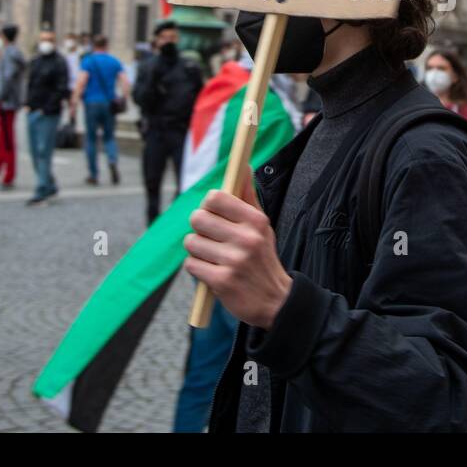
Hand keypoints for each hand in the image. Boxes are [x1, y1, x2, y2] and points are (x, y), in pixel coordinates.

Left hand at [184, 189, 291, 329]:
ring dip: (197, 251)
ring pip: (191, 243)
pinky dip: (197, 268)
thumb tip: (244, 166)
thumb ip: (248, 196)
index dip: (208, 205)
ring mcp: (234, 261)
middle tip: (210, 237)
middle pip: (198, 218)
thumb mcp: (262, 226)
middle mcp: (246, 238)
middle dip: (199, 228)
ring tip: (212, 257)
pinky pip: (191, 264)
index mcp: (255, 220)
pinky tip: (211, 271)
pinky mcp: (222, 281)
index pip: (215, 198)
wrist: (275, 300)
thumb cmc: (262, 258)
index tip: (213, 214)